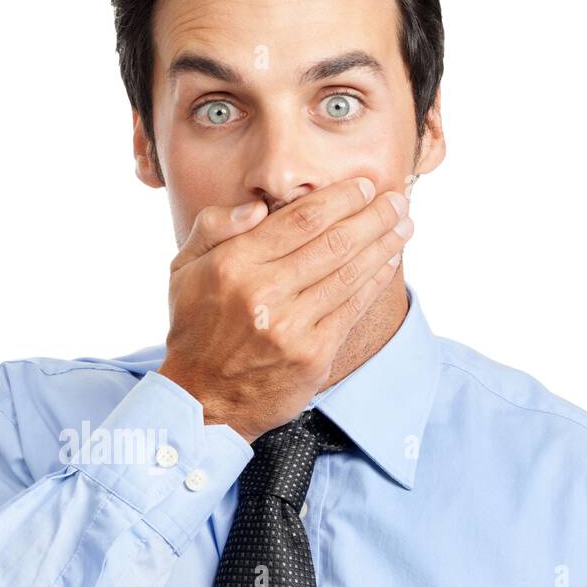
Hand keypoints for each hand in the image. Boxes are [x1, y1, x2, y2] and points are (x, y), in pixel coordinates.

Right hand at [157, 177, 412, 443]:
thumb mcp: (182, 269)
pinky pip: (352, 309)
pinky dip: (375, 281)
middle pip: (334, 242)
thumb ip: (212, 227)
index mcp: (233, 266)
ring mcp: (291, 328)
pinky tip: (388, 263)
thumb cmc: (195, 327)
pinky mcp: (312, 356)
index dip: (340, 199)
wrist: (202, 400)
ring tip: (404, 226)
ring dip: (384, 245)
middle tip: (397, 200)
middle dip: (373, 216)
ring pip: (349, 273)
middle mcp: (263, 294)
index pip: (300, 220)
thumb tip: (258, 207)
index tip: (365, 186)